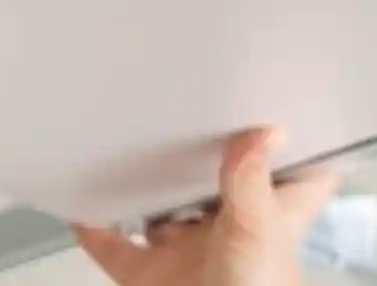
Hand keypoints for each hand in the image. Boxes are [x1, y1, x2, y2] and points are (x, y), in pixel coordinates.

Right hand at [73, 128, 336, 285]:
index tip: (275, 107)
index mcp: (272, 218)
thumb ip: (251, 180)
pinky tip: (82, 206)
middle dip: (202, 158)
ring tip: (131, 145)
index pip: (294, 177)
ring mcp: (193, 254)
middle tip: (184, 114)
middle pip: (220, 187)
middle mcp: (235, 232)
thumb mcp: (258, 229)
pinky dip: (98, 231)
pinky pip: (119, 250)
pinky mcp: (155, 278)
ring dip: (148, 190)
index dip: (289, 145)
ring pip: (166, 214)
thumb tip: (262, 130)